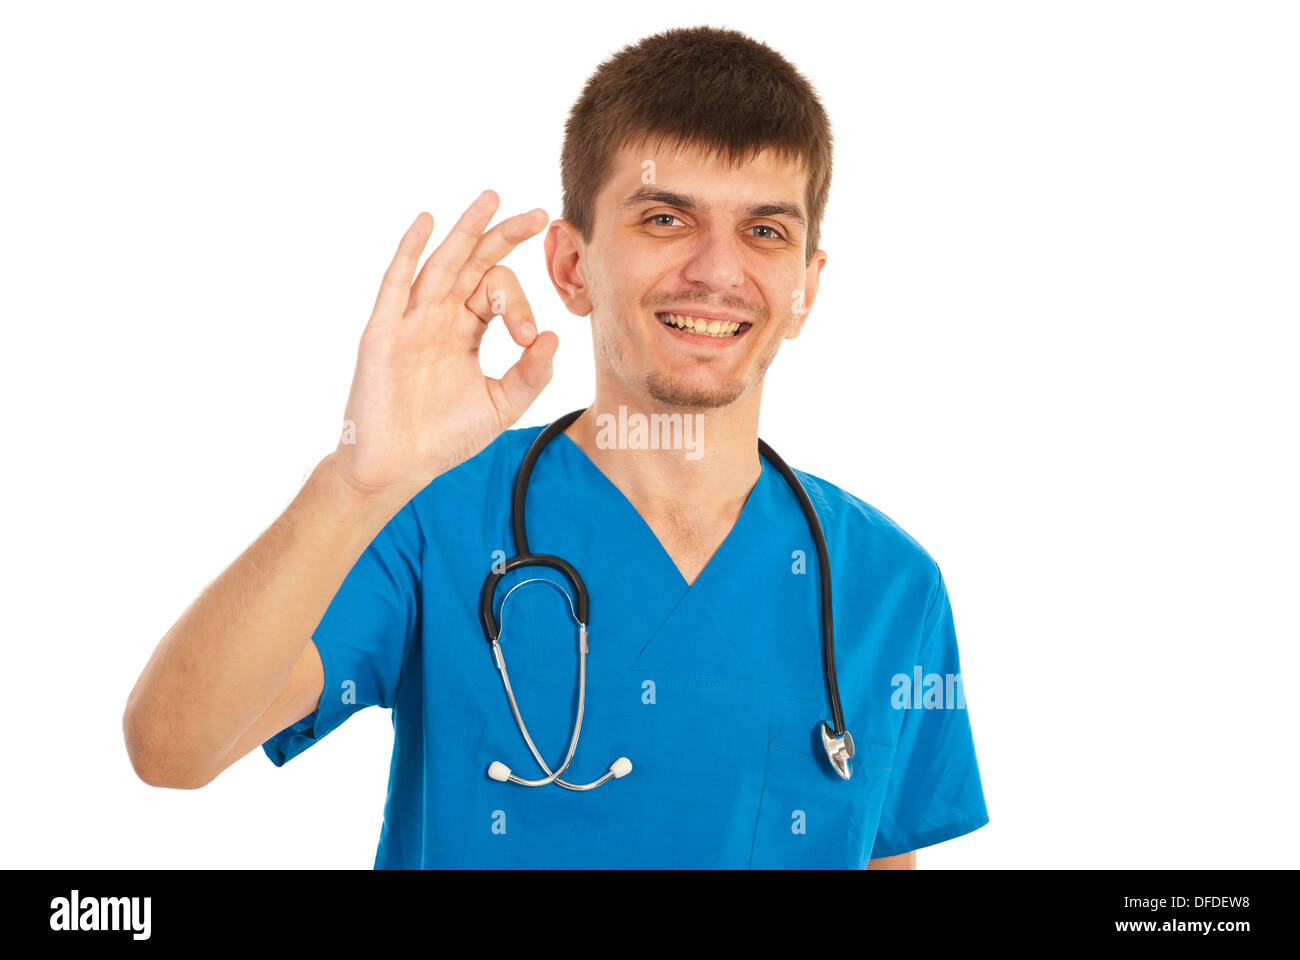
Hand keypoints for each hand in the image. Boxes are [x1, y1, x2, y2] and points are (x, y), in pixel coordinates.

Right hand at [330, 190, 558, 499]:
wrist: (399, 466)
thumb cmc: (445, 436)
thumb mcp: (501, 404)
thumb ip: (530, 374)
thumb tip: (554, 338)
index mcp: (465, 330)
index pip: (497, 294)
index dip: (519, 306)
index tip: (527, 337)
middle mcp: (438, 317)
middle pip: (474, 264)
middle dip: (503, 237)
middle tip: (537, 213)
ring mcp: (409, 320)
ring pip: (441, 264)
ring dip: (464, 230)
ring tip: (490, 198)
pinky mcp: (383, 331)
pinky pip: (396, 284)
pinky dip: (409, 252)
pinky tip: (427, 222)